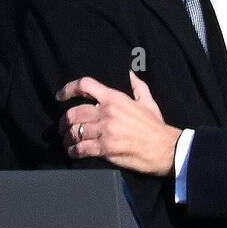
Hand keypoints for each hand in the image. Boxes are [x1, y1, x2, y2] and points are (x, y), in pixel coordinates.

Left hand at [58, 73, 181, 175]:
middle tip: (63, 128)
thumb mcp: (148, 102)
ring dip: (67, 139)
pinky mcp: (106, 148)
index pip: (85, 85)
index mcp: (115, 98)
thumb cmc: (156, 127)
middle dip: (64, 122)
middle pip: (73, 113)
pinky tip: (73, 153)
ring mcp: (106, 131)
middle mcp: (107, 112)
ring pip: (74, 132)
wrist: (166, 149)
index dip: (68, 89)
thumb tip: (132, 74)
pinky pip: (81, 148)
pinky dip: (74, 152)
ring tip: (67, 142)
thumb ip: (138, 87)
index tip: (60, 96)